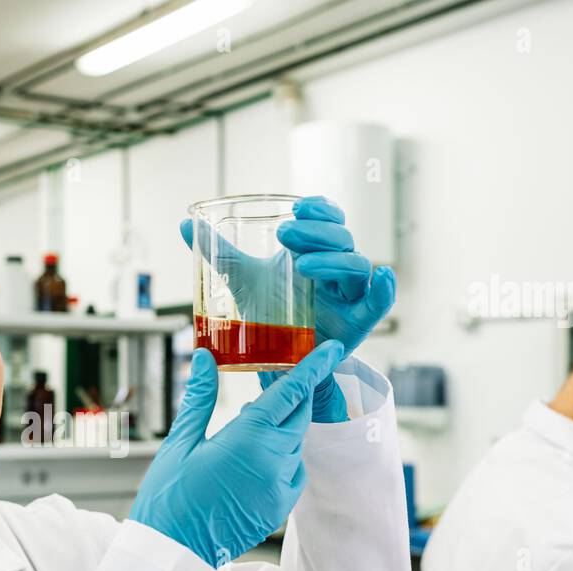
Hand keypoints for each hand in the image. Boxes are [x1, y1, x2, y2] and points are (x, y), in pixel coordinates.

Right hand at [129, 340, 343, 568]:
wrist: (173, 551)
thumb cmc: (169, 497)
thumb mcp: (180, 441)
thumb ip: (199, 396)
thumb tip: (205, 359)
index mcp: (248, 438)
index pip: (292, 392)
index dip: (314, 367)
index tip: (332, 349)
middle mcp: (273, 461)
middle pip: (299, 415)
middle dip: (295, 395)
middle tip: (281, 380)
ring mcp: (280, 486)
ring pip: (296, 442)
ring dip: (283, 427)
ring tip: (250, 424)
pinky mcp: (281, 507)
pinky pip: (295, 470)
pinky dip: (284, 455)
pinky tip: (258, 455)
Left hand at [179, 195, 395, 422]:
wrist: (276, 361)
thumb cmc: (268, 313)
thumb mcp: (242, 279)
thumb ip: (218, 252)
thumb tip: (186, 224)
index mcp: (316, 250)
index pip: (329, 219)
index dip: (321, 210)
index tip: (298, 208)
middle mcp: (337, 269)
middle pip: (342, 239)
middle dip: (317, 234)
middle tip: (285, 237)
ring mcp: (350, 294)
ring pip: (356, 266)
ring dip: (333, 260)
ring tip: (302, 265)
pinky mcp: (360, 321)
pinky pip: (380, 301)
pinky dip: (386, 288)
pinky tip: (383, 276)